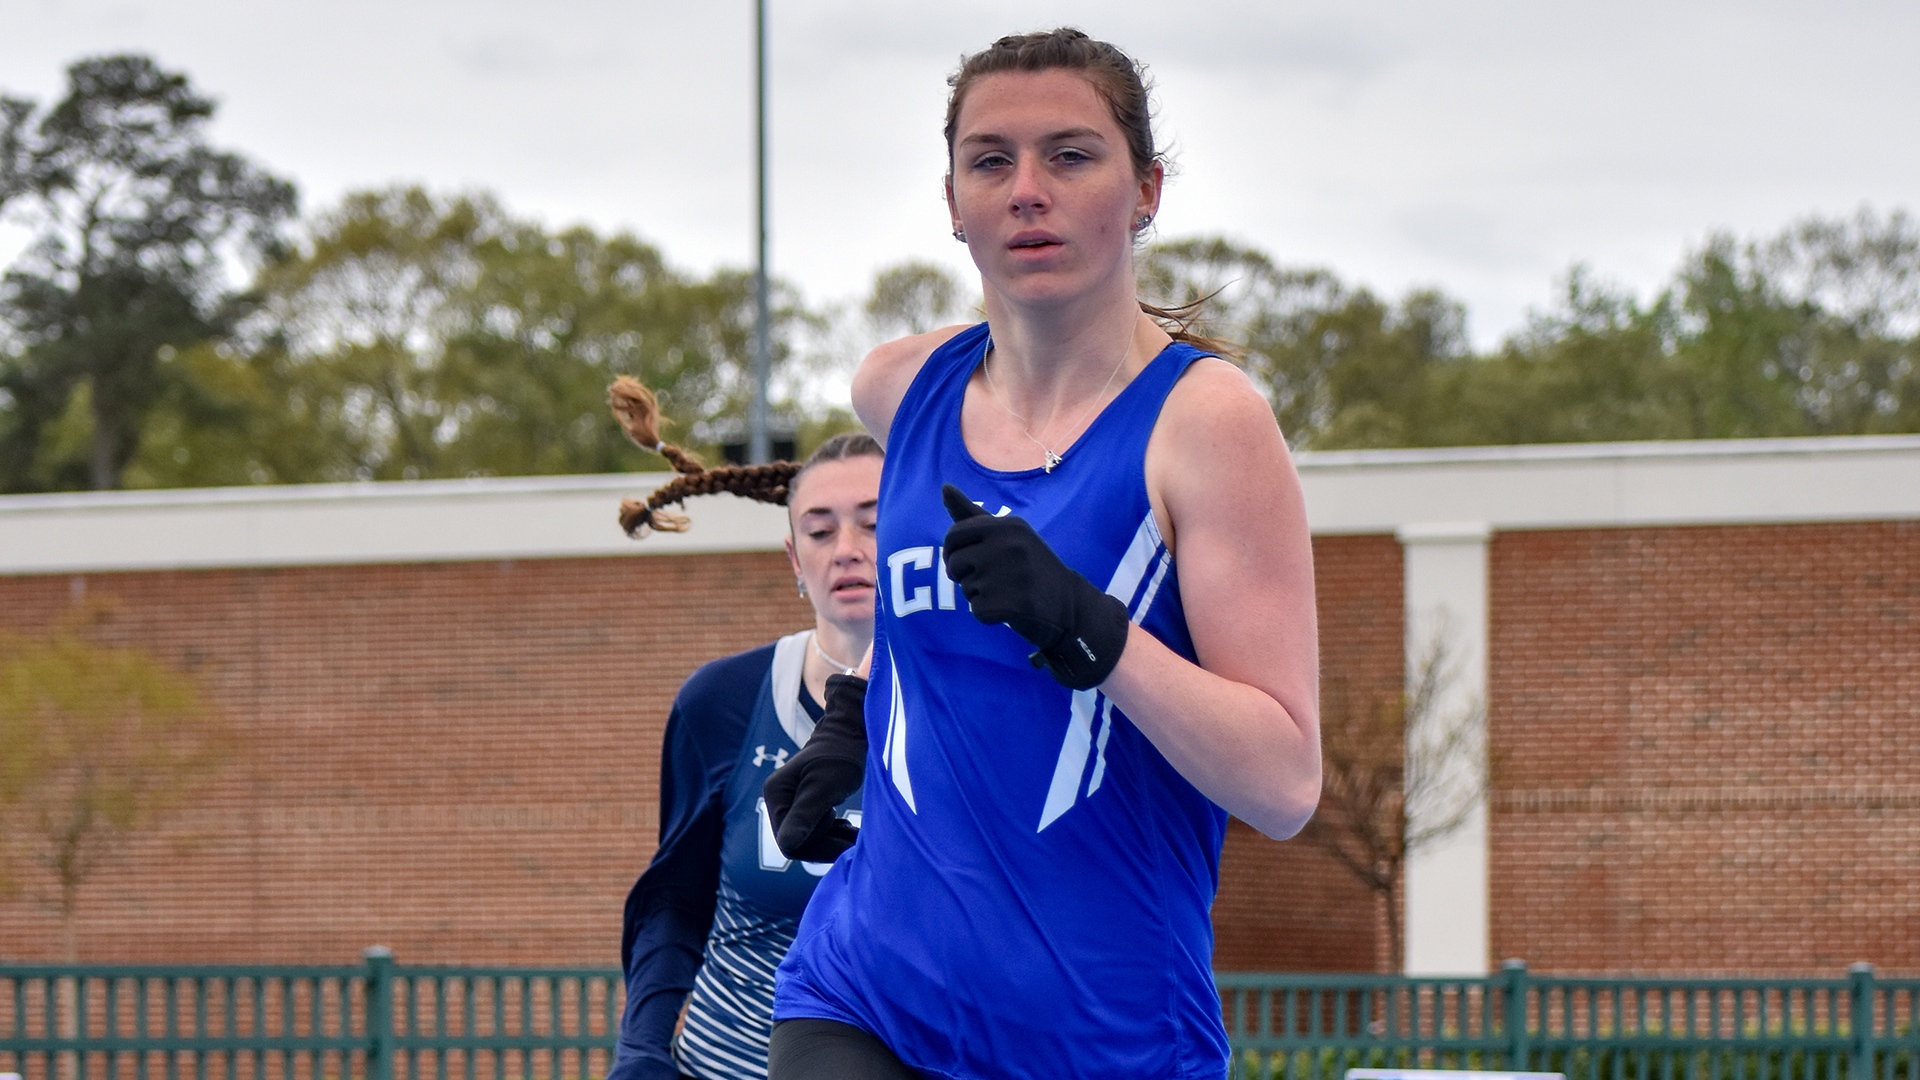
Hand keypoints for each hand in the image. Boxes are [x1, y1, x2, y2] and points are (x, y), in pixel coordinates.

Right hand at [762, 673, 866, 861]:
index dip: (819, 847)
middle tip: (856, 838)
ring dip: (832, 841)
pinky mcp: (802, 804)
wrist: (849, 734)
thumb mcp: (823, 787)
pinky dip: (831, 834)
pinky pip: (812, 831)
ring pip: (807, 839)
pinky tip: (847, 828)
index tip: (847, 839)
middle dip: (827, 844)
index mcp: (776, 795)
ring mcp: (788, 802)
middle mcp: (777, 800)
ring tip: (855, 832)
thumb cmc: (839, 757)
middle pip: (797, 842)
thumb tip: (787, 846)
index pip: (789, 841)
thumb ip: (805, 815)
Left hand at [940, 483, 1129, 690]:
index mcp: (1007, 526)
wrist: (1069, 604)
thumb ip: (972, 514)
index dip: (952, 552)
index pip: (955, 535)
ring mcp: (1012, 575)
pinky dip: (988, 614)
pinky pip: (977, 610)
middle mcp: (1009, 546)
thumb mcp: (1006, 535)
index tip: (966, 561)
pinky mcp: (1012, 604)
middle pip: (955, 563)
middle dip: (965, 576)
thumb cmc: (1029, 566)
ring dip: (979, 595)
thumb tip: (945, 487)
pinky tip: (1011, 609)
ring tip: (1006, 592)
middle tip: (993, 579)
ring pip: (965, 588)